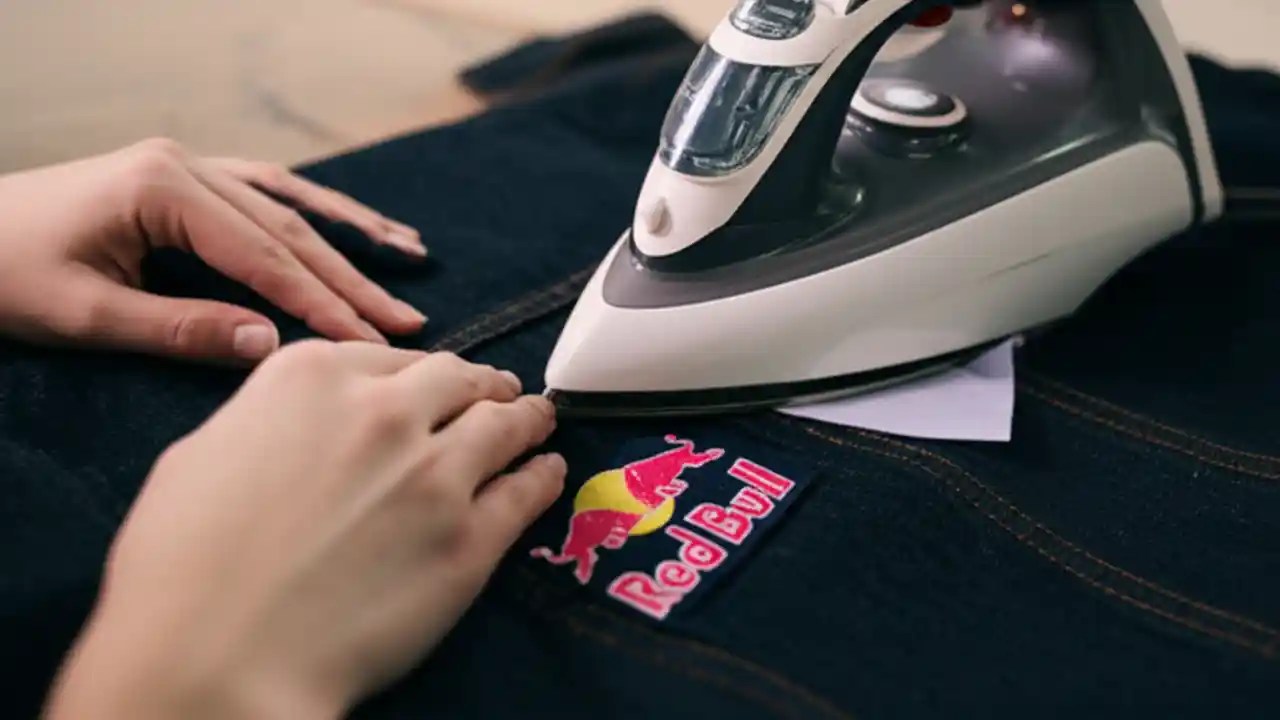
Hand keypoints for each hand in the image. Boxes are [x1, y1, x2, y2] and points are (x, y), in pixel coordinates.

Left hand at [0, 138, 427, 365]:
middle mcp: (184, 164)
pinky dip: (312, 211)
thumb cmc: (3, 275)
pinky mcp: (180, 177)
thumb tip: (270, 342)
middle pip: (289, 229)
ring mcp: (185, 165)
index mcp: (161, 188)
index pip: (265, 257)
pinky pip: (264, 190)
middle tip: (407, 324)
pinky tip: (350, 226)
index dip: (323, 304)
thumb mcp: (84, 315)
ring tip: (411, 256)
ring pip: (288, 202)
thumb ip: (180, 328)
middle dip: (352, 280)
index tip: (372, 344)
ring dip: (350, 233)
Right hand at [45, 342, 563, 719]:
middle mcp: (384, 411)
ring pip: (506, 424)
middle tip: (498, 393)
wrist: (214, 657)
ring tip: (540, 420)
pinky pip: (527, 492)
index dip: (419, 373)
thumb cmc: (180, 568)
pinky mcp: (471, 538)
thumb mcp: (201, 455)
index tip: (436, 383)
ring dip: (526, 418)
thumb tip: (297, 428)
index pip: (389, 358)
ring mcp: (436, 473)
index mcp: (312, 377)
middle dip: (481, 385)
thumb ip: (270, 422)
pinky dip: (543, 476)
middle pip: (458, 380)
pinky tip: (548, 471)